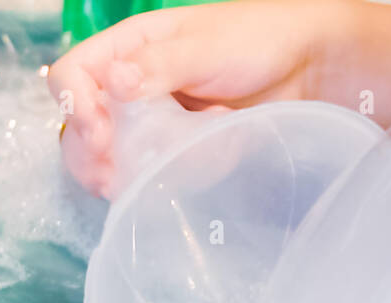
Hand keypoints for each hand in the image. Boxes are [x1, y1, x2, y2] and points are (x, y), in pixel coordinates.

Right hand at [47, 0, 390, 197]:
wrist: (317, 69)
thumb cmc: (265, 39)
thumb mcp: (209, 45)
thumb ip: (159, 65)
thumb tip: (115, 84)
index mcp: (131, 47)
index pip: (74, 76)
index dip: (79, 106)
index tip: (104, 132)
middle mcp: (132, 85)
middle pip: (80, 128)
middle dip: (98, 153)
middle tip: (124, 166)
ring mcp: (152, 123)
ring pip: (110, 161)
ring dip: (134, 168)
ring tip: (177, 155)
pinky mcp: (176, 153)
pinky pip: (154, 175)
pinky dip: (174, 174)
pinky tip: (209, 153)